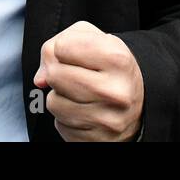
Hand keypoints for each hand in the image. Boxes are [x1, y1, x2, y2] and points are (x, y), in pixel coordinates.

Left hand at [33, 20, 143, 140]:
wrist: (139, 100)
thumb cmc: (108, 65)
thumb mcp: (92, 39)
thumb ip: (57, 44)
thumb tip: (40, 80)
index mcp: (117, 59)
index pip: (62, 47)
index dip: (62, 48)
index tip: (75, 53)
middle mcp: (116, 92)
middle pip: (55, 75)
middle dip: (56, 72)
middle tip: (73, 73)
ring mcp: (108, 121)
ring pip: (54, 103)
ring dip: (60, 96)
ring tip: (80, 92)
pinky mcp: (98, 140)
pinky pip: (61, 125)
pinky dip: (66, 117)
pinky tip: (84, 110)